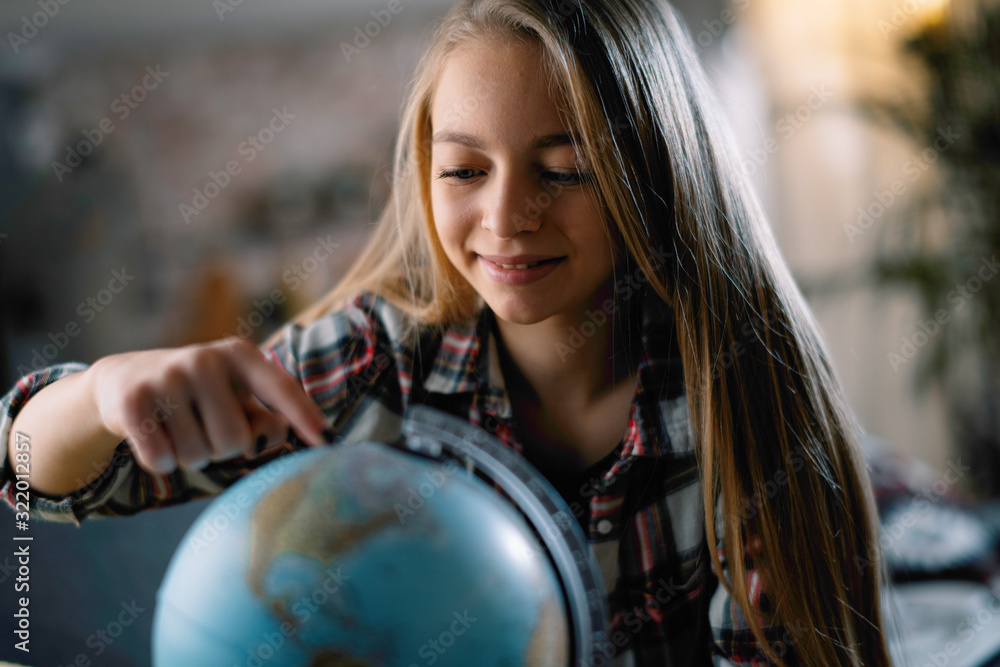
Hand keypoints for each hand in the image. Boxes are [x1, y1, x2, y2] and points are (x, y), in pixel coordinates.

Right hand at [90, 337, 330, 473]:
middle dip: (222, 450)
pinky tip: (155, 435)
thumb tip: (300, 437)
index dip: (304, 416)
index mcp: (239, 355)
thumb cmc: (197, 395)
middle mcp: (205, 359)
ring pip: (198, 455)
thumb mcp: (234, 394)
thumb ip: (267, 415)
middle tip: (205, 429)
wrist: (124, 378)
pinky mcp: (132, 401)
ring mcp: (167, 377)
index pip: (280, 388)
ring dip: (190, 456)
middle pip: (235, 441)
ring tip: (179, 429)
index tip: (329, 441)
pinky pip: (162, 459)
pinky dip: (161, 461)